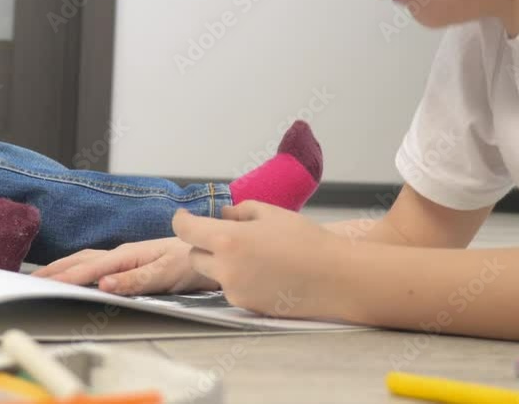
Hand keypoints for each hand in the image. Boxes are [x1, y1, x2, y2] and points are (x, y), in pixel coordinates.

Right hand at [32, 237, 219, 294]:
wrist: (213, 250)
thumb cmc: (193, 261)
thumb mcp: (167, 273)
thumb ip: (136, 279)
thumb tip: (104, 283)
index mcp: (129, 254)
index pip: (91, 268)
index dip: (68, 277)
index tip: (46, 285)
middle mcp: (125, 253)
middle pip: (82, 260)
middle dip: (56, 269)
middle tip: (31, 280)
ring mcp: (128, 256)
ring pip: (88, 260)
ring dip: (65, 267)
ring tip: (45, 276)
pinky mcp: (132, 261)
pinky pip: (99, 263)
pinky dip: (80, 268)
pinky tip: (77, 274)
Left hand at [173, 201, 342, 318]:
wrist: (335, 278)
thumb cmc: (307, 241)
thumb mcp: (271, 214)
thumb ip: (240, 212)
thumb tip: (222, 215)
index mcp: (228, 240)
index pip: (185, 229)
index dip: (182, 220)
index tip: (185, 216)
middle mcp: (225, 269)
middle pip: (195, 255)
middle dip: (204, 244)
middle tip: (229, 235)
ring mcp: (234, 291)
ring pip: (214, 273)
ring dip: (223, 263)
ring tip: (256, 255)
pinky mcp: (246, 306)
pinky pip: (232, 288)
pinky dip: (239, 278)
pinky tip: (266, 272)